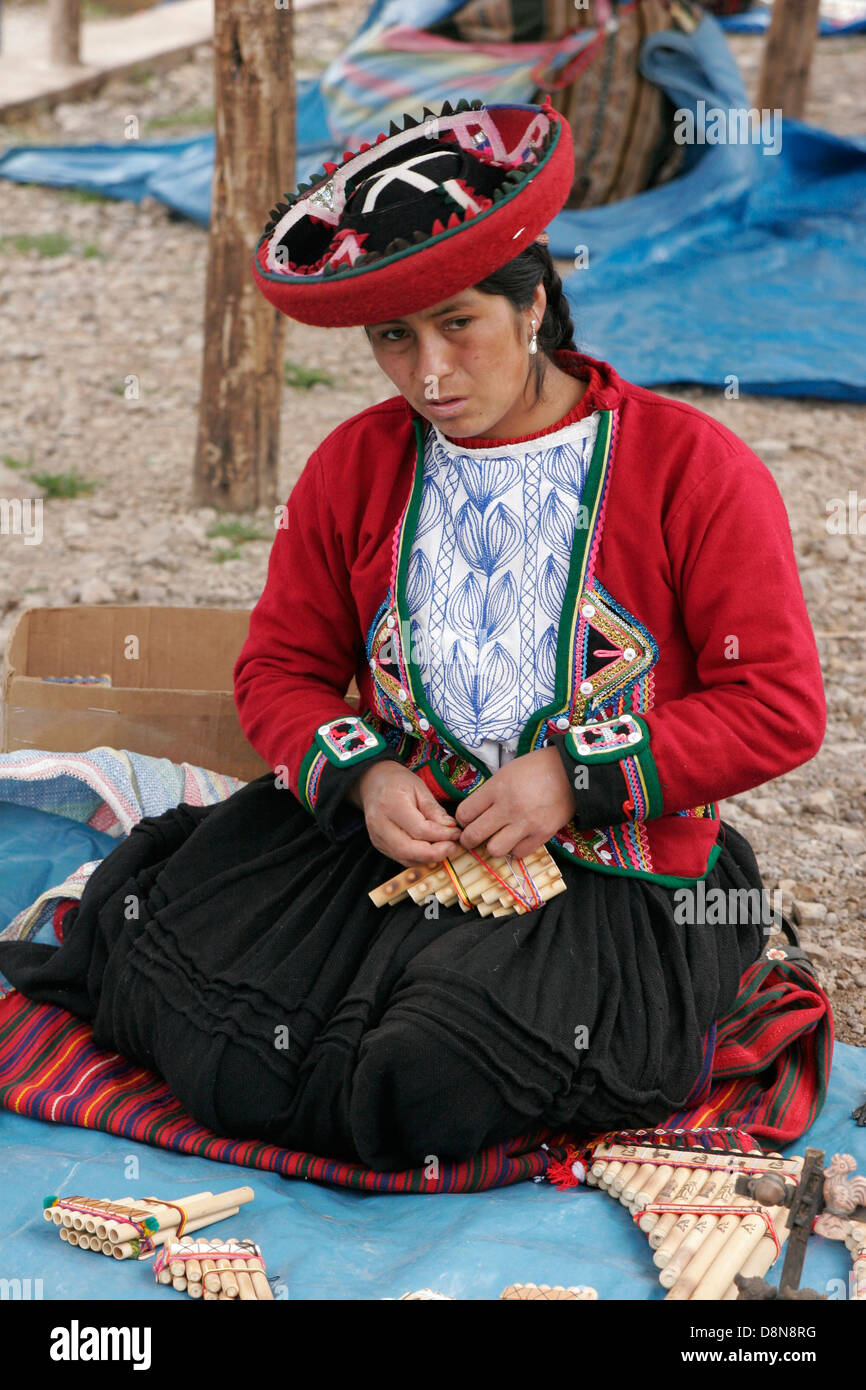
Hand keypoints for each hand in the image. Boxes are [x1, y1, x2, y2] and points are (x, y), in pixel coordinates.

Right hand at [351, 761, 461, 866]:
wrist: (373, 782)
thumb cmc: (397, 782)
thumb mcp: (420, 788)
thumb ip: (434, 810)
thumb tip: (450, 829)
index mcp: (391, 805)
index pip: (420, 830)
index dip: (442, 835)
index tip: (456, 833)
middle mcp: (380, 825)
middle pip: (409, 850)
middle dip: (435, 853)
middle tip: (452, 847)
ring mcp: (377, 838)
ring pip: (405, 858)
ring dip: (428, 858)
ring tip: (444, 848)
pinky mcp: (379, 845)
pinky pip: (401, 858)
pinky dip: (419, 858)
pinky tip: (431, 849)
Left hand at [454, 746, 575, 858]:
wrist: (571, 773)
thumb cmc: (536, 769)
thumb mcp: (506, 772)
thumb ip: (489, 793)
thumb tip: (473, 814)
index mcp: (496, 788)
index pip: (464, 814)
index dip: (462, 820)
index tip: (467, 820)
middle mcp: (508, 808)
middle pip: (474, 835)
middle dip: (469, 839)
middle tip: (473, 837)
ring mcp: (526, 823)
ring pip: (494, 850)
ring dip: (494, 845)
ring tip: (499, 837)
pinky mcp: (542, 834)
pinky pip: (519, 853)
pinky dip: (516, 848)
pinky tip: (518, 838)